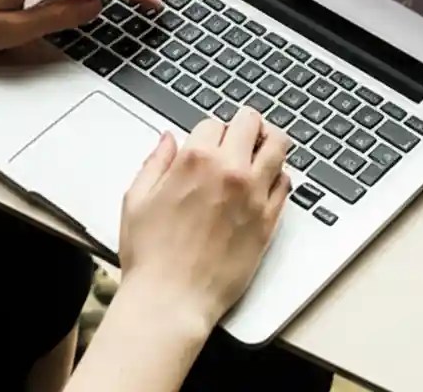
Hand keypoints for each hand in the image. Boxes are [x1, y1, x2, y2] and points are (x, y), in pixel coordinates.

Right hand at [119, 112, 291, 329]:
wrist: (172, 299)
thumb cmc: (151, 257)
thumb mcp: (136, 200)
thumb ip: (155, 163)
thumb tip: (168, 140)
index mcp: (195, 160)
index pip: (215, 122)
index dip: (210, 131)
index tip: (209, 142)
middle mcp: (230, 171)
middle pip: (252, 122)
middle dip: (245, 126)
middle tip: (241, 136)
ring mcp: (255, 194)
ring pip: (278, 145)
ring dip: (270, 142)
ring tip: (261, 150)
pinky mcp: (270, 218)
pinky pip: (286, 183)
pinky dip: (278, 176)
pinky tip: (266, 183)